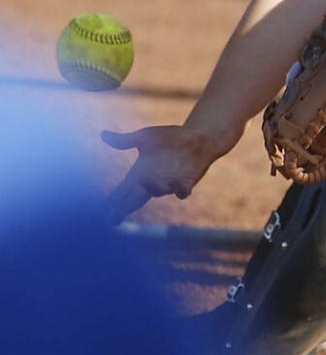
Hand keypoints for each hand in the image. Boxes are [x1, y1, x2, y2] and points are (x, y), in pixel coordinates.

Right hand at [101, 125, 224, 222]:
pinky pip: (182, 191)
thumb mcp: (144, 137)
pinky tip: (177, 188)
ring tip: (145, 184)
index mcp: (139, 174)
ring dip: (152, 189)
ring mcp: (169, 183)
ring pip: (157, 192)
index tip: (99, 212)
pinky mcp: (187, 181)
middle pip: (134, 199)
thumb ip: (124, 140)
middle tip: (111, 220)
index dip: (111, 201)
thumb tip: (102, 134)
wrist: (199, 137)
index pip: (121, 192)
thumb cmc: (170, 138)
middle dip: (123, 209)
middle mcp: (152, 182)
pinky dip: (179, 190)